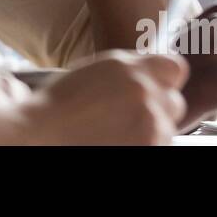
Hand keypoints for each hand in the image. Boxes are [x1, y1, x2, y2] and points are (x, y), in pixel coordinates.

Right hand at [0, 50, 188, 144]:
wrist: (41, 135)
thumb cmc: (60, 107)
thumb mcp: (95, 71)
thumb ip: (129, 69)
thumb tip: (151, 72)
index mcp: (130, 69)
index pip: (175, 68)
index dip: (164, 79)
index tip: (155, 88)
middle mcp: (145, 94)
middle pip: (175, 102)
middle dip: (158, 109)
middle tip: (130, 117)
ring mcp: (149, 125)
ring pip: (167, 129)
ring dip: (150, 131)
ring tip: (115, 133)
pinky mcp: (148, 148)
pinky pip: (158, 145)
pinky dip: (143, 145)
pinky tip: (116, 142)